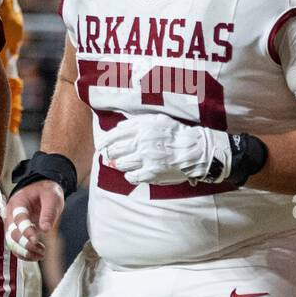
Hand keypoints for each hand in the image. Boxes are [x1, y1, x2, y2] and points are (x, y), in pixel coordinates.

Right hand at [5, 181, 64, 261]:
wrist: (41, 191)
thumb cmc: (46, 192)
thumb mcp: (51, 196)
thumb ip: (48, 211)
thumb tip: (45, 229)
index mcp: (18, 202)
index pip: (18, 219)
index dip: (26, 231)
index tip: (36, 240)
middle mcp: (11, 215)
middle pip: (12, 233)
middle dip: (25, 244)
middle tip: (41, 249)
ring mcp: (13, 225)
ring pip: (12, 243)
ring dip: (25, 251)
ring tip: (41, 254)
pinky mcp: (17, 232)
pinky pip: (15, 246)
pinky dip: (24, 254)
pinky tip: (36, 256)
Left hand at [99, 115, 231, 184]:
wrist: (194, 149)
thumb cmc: (176, 133)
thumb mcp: (157, 120)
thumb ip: (138, 122)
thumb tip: (119, 127)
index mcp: (142, 127)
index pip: (116, 134)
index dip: (105, 141)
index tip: (101, 145)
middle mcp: (141, 142)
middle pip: (116, 150)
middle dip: (110, 154)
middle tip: (108, 156)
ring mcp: (145, 158)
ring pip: (122, 164)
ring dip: (119, 164)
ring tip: (121, 164)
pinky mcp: (151, 172)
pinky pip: (132, 176)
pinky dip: (129, 175)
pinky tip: (132, 173)